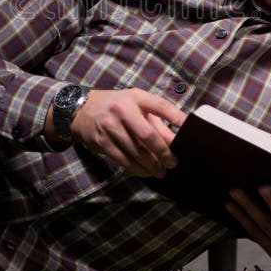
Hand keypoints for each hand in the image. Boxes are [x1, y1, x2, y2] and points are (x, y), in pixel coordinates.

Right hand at [68, 88, 185, 177]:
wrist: (82, 110)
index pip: (160, 106)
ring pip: (136, 151)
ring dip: (151, 165)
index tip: (189, 129)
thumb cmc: (116, 107)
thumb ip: (156, 121)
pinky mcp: (101, 141)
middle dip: (163, 153)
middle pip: (148, 135)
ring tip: (160, 172)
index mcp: (136, 97)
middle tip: (172, 163)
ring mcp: (110, 125)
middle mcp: (123, 109)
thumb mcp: (136, 105)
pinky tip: (144, 172)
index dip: (176, 117)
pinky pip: (123, 159)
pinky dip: (136, 168)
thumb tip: (174, 142)